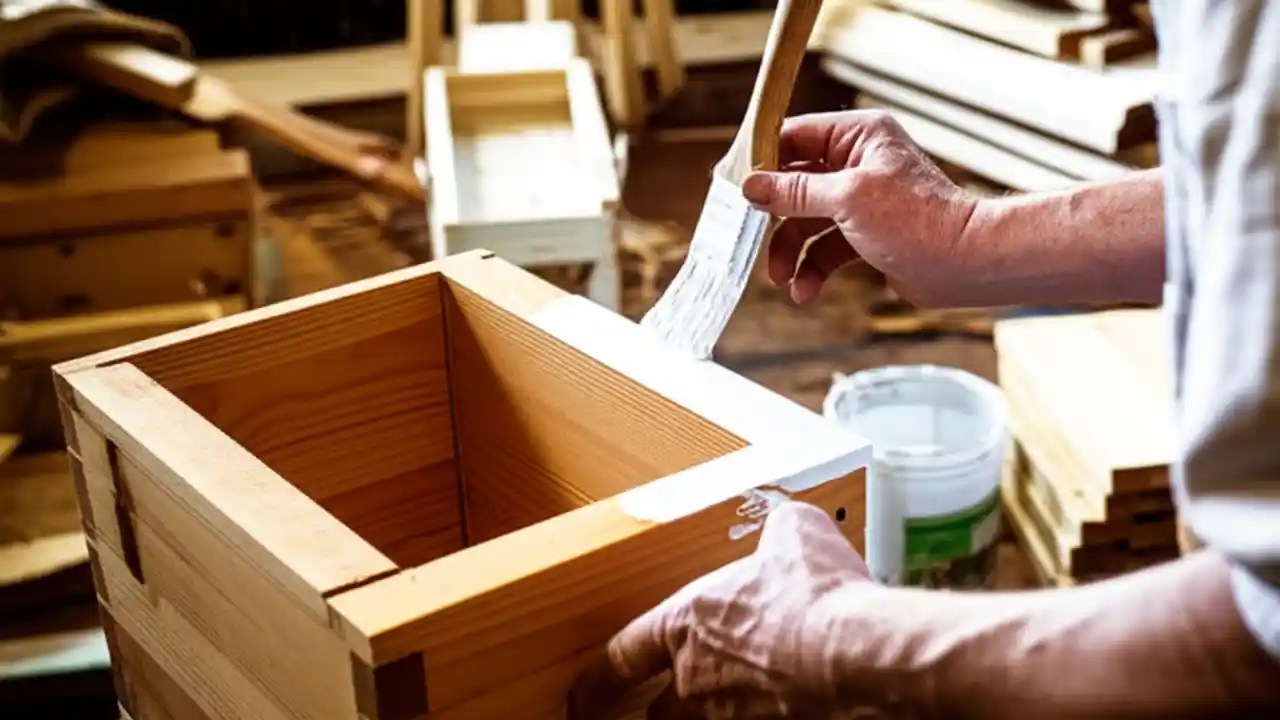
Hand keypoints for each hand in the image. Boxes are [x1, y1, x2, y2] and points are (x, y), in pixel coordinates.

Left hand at [567, 502, 872, 718]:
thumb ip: (776, 534)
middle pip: (660, 713)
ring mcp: (736, 719)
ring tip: (741, 701)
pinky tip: (789, 706)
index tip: (580, 698)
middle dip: (665, 709)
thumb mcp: (794, 534)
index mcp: (687, 624)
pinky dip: (769, 717)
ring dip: (715, 716)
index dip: (597, 680)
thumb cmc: (817, 593)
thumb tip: (787, 533)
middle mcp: (699, 682)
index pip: (623, 655)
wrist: (859, 654)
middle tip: (668, 706)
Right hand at [742, 110, 980, 306]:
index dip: (763, 162)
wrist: (964, 264)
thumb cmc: (917, 220)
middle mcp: (857, 162)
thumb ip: (794, 192)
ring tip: (782, 278)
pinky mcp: (865, 235)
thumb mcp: (846, 198)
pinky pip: (824, 248)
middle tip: (750, 240)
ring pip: (806, 222)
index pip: (795, 136)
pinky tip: (805, 291)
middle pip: (794, 184)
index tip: (736, 188)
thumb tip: (751, 186)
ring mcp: (860, 200)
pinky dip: (812, 269)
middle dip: (775, 218)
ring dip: (790, 251)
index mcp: (857, 135)